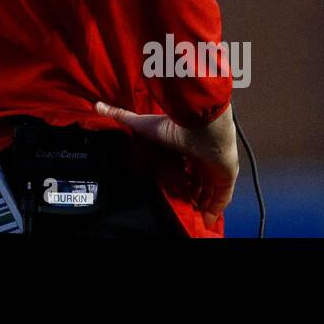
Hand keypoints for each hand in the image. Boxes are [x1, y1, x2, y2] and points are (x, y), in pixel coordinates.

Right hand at [94, 99, 238, 227]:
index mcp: (185, 146)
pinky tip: (206, 219)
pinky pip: (222, 198)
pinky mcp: (226, 177)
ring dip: (201, 201)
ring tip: (190, 212)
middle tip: (180, 202)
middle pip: (196, 178)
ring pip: (209, 189)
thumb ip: (121, 115)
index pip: (182, 164)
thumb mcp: (141, 124)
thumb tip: (97, 104)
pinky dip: (215, 209)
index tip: (169, 186)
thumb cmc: (173, 126)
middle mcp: (200, 157)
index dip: (177, 176)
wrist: (202, 125)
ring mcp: (215, 167)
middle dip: (190, 190)